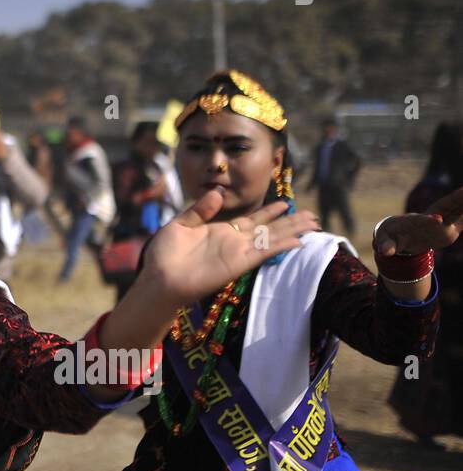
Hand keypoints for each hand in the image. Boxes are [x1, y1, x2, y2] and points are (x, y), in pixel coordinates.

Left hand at [138, 191, 319, 304]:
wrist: (158, 278)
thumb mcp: (180, 224)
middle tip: (312, 215)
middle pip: (268, 229)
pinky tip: (296, 241)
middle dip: (289, 222)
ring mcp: (237, 253)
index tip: (286, 204)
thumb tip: (217, 192)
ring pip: (271, 239)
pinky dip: (279, 246)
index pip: (251, 219)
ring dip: (292, 232)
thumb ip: (200, 210)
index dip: (269, 212)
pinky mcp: (237, 264)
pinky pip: (262, 252)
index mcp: (221, 231)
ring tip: (313, 224)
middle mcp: (234, 242)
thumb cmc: (164, 254)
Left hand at [374, 185, 462, 255]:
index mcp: (413, 222)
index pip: (421, 220)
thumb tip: (383, 252)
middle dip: (456, 200)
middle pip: (445, 207)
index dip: (428, 220)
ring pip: (458, 210)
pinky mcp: (451, 227)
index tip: (437, 219)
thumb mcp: (386, 241)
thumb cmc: (391, 235)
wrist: (401, 231)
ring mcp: (442, 222)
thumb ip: (386, 246)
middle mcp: (431, 218)